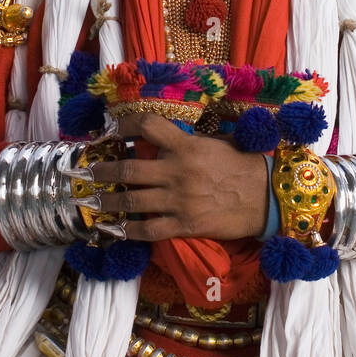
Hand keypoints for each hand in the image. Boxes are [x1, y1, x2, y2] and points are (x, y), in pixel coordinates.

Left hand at [89, 114, 268, 242]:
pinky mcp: (185, 225)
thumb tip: (162, 142)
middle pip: (129, 169)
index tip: (113, 130)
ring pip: (133, 202)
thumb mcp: (215, 144)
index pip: (148, 127)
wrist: (266, 196)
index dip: (126, 125)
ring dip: (109, 201)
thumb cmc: (243, 165)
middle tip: (89, 171)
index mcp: (186, 146)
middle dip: (104, 170)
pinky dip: (128, 231)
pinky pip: (149, 230)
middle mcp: (177, 172)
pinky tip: (116, 229)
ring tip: (94, 201)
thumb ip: (187, 143)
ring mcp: (179, 200)